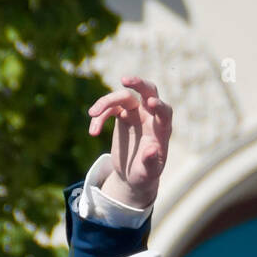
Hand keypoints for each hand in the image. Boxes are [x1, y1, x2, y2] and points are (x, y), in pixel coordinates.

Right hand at [88, 76, 172, 209]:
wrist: (133, 175)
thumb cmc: (145, 174)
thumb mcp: (148, 173)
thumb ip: (150, 162)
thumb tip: (151, 151)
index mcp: (161, 129)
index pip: (164, 112)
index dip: (159, 106)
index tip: (151, 103)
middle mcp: (150, 116)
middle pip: (148, 91)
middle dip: (138, 84)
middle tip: (124, 80)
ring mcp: (136, 114)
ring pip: (123, 97)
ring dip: (106, 102)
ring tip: (92, 114)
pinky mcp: (122, 115)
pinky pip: (110, 108)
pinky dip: (99, 116)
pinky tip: (93, 132)